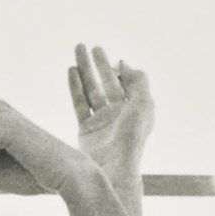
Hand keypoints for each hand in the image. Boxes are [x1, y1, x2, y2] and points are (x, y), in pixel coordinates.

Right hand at [67, 46, 153, 176]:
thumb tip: (122, 63)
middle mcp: (118, 114)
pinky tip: (71, 71)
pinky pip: (79, 103)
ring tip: (77, 51)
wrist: (112, 169)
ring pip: (91, 90)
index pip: (125, 82)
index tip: (108, 58)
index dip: (117, 68)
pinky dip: (75, 86)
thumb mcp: (143, 104)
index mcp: (135, 109)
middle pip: (107, 83)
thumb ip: (137, 80)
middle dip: (98, 64)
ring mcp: (101, 122)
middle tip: (89, 46)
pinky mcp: (86, 130)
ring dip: (85, 70)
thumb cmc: (131, 139)